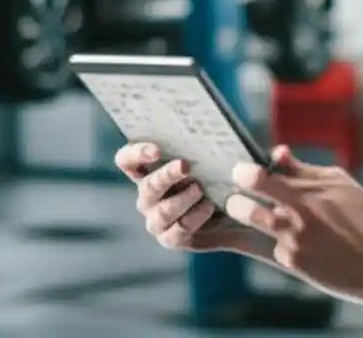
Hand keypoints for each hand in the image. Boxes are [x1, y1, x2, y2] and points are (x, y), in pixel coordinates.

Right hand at [114, 142, 254, 252]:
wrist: (236, 209)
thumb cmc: (217, 173)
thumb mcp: (208, 156)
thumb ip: (199, 144)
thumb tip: (203, 124)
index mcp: (147, 171)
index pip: (126, 160)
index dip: (135, 154)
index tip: (156, 150)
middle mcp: (147, 196)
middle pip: (148, 186)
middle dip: (166, 175)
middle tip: (185, 166)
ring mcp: (156, 219)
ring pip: (162, 211)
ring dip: (182, 200)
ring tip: (201, 190)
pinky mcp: (170, 239)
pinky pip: (177, 232)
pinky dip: (194, 219)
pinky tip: (209, 207)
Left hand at [226, 146, 362, 297]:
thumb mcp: (340, 184)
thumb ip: (304, 170)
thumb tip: (277, 153)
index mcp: (307, 191)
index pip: (259, 177)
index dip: (243, 173)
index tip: (241, 171)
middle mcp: (296, 218)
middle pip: (241, 206)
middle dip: (233, 199)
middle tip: (236, 196)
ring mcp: (292, 243)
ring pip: (250, 226)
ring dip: (244, 216)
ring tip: (248, 211)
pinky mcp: (292, 263)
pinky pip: (269, 246)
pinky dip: (275, 239)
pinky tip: (290, 238)